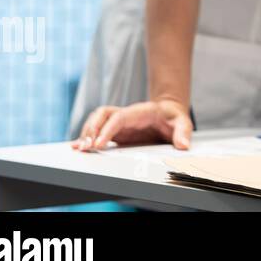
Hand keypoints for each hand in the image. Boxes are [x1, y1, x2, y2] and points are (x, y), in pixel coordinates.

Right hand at [71, 98, 193, 151]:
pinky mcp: (115, 132)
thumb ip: (183, 132)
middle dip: (91, 128)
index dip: (107, 129)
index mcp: (139, 111)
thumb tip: (183, 145)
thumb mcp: (183, 122)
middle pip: (102, 114)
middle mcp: (125, 115)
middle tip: (87, 146)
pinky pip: (97, 132)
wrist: (169, 113)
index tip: (99, 143)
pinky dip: (86, 137)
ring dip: (86, 133)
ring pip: (96, 121)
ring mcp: (119, 123)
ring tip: (80, 148)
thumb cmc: (173, 117)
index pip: (119, 117)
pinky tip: (77, 146)